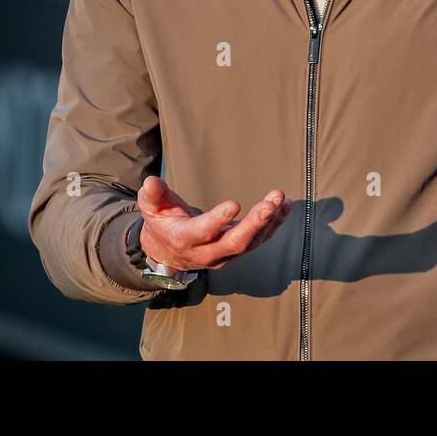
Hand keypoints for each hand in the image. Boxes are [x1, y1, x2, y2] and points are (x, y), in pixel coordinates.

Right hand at [135, 175, 291, 270]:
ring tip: (280, 199)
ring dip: (269, 222)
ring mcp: (225, 254)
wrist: (169, 252)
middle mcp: (207, 252)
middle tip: (270, 204)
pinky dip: (274, 224)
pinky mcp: (238, 251)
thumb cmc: (162, 223)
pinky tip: (285, 207)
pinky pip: (259, 240)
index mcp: (185, 239)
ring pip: (250, 243)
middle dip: (254, 225)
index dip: (217, 221)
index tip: (234, 204)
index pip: (202, 232)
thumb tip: (152, 181)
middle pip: (234, 243)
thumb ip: (153, 195)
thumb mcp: (151, 208)